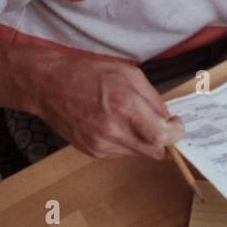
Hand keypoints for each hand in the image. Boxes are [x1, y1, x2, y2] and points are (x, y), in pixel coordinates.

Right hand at [27, 52, 184, 158]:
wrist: (50, 86)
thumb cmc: (88, 74)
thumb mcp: (128, 74)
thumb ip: (152, 98)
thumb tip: (168, 118)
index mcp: (124, 105)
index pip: (161, 136)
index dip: (175, 133)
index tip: (176, 124)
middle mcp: (112, 129)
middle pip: (153, 150)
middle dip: (163, 139)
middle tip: (161, 126)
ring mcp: (100, 143)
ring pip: (138, 153)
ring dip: (143, 141)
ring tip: (131, 120)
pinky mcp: (91, 151)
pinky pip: (120, 153)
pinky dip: (126, 142)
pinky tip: (115, 125)